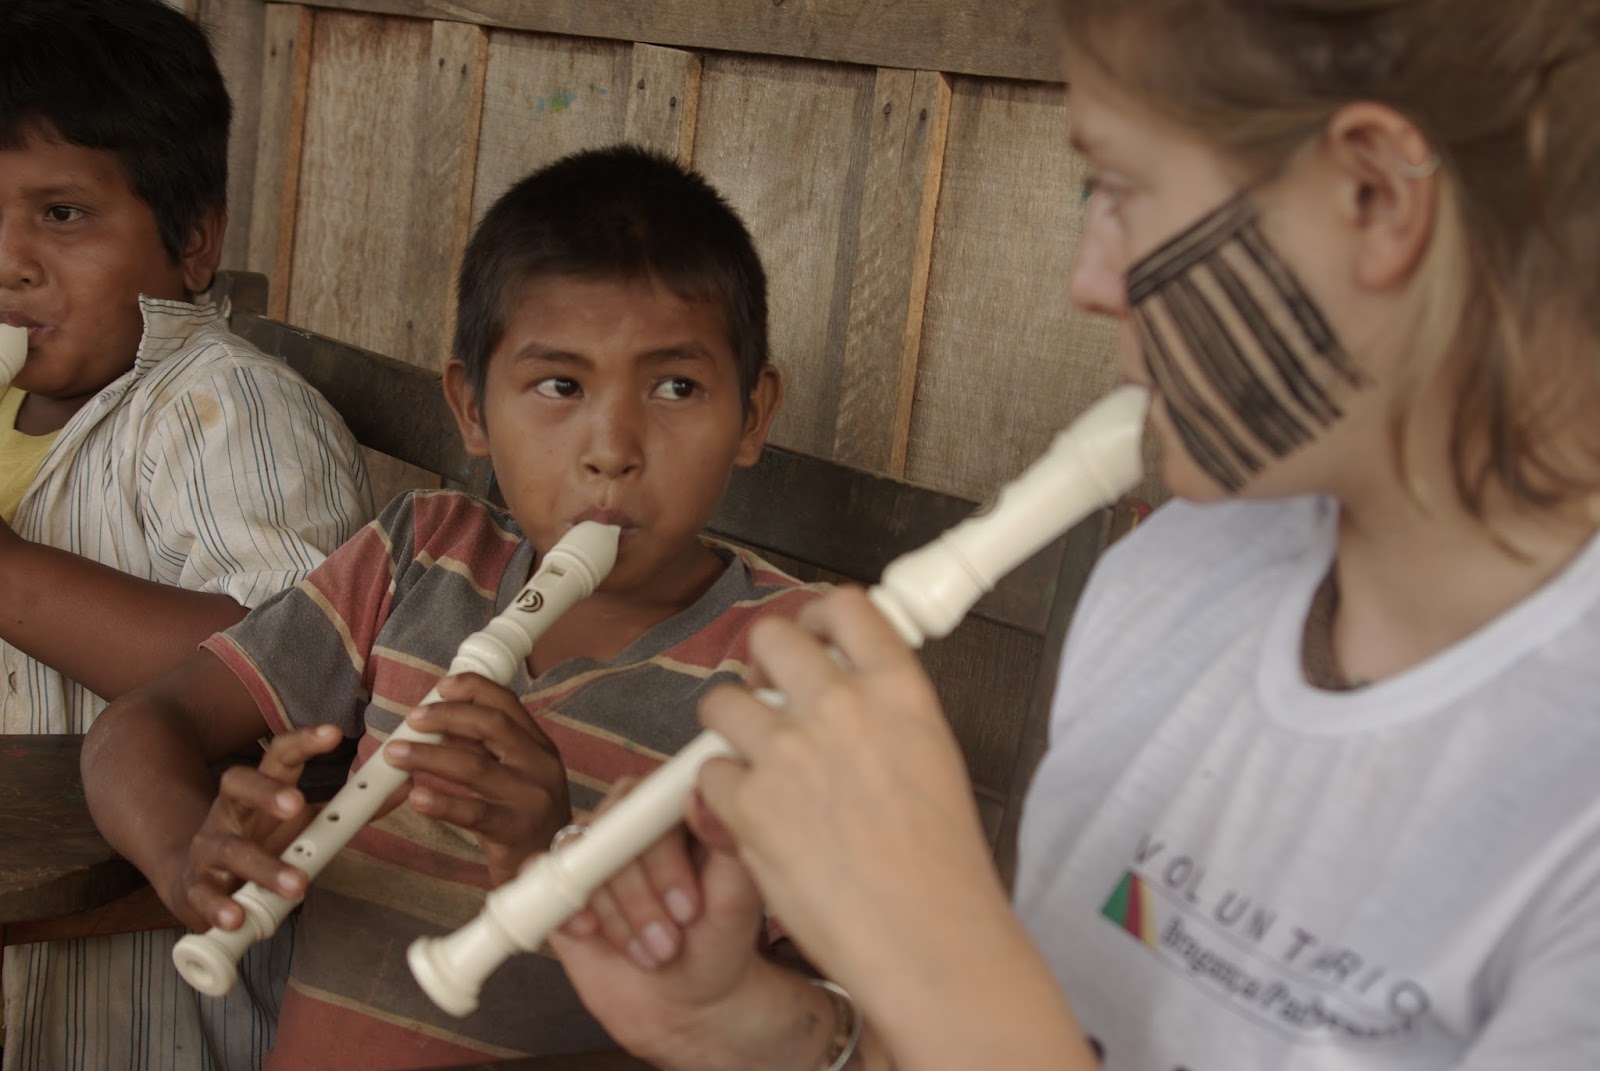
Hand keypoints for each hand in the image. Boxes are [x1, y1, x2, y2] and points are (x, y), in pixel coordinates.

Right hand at [172, 723, 342, 931]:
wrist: (200, 880)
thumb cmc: (264, 842)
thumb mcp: (306, 822)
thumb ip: (351, 808)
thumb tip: (404, 786)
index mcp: (260, 789)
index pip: (278, 755)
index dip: (303, 742)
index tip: (333, 733)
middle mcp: (230, 810)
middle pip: (238, 785)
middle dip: (267, 792)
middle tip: (298, 805)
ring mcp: (209, 847)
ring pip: (229, 848)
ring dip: (264, 866)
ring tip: (297, 885)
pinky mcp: (195, 886)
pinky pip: (204, 894)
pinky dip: (219, 907)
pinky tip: (237, 917)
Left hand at [384, 672, 568, 884]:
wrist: (551, 862)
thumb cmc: (525, 816)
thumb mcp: (518, 774)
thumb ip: (486, 748)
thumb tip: (440, 722)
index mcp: (539, 746)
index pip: (508, 703)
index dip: (473, 688)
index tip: (441, 686)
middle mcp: (539, 766)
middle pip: (492, 725)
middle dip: (446, 716)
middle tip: (412, 720)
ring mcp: (529, 798)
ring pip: (475, 766)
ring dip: (429, 755)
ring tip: (396, 754)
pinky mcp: (515, 830)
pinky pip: (473, 813)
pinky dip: (442, 803)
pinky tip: (417, 798)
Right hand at [547, 783, 777, 1069]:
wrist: (685, 1000)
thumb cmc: (717, 943)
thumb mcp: (738, 898)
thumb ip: (727, 841)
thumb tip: (698, 795)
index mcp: (677, 812)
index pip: (655, 804)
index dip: (664, 858)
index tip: (688, 909)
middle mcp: (632, 821)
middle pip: (613, 830)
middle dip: (640, 897)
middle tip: (668, 945)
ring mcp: (593, 850)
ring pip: (579, 856)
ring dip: (614, 915)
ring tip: (648, 954)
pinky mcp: (560, 881)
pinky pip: (538, 873)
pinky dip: (559, 904)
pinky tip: (588, 931)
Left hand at [696, 586, 1006, 998]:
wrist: (925, 937)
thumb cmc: (939, 866)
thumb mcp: (933, 758)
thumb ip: (884, 712)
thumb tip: (849, 689)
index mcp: (898, 689)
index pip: (844, 606)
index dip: (818, 616)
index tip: (813, 632)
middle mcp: (841, 706)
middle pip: (770, 637)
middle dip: (763, 665)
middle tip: (770, 695)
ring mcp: (789, 752)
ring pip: (720, 699)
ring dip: (731, 725)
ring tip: (755, 759)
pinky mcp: (748, 804)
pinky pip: (708, 772)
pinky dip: (721, 794)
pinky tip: (754, 817)